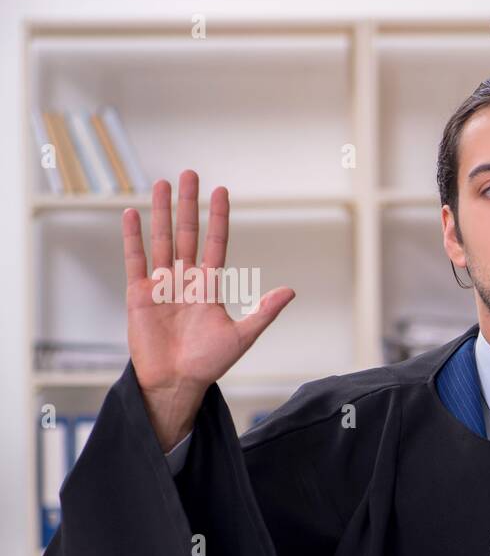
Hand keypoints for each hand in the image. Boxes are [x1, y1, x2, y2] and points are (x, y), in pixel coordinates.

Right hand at [122, 170, 295, 448]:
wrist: (177, 382)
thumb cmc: (210, 362)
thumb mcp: (242, 336)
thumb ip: (264, 312)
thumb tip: (291, 291)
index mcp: (210, 286)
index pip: (215, 243)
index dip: (218, 218)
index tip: (220, 192)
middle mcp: (185, 279)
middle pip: (187, 234)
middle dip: (187, 204)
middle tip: (190, 173)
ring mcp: (161, 284)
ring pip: (161, 240)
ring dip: (161, 212)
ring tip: (162, 184)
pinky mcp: (138, 294)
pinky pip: (135, 260)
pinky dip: (133, 238)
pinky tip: (132, 214)